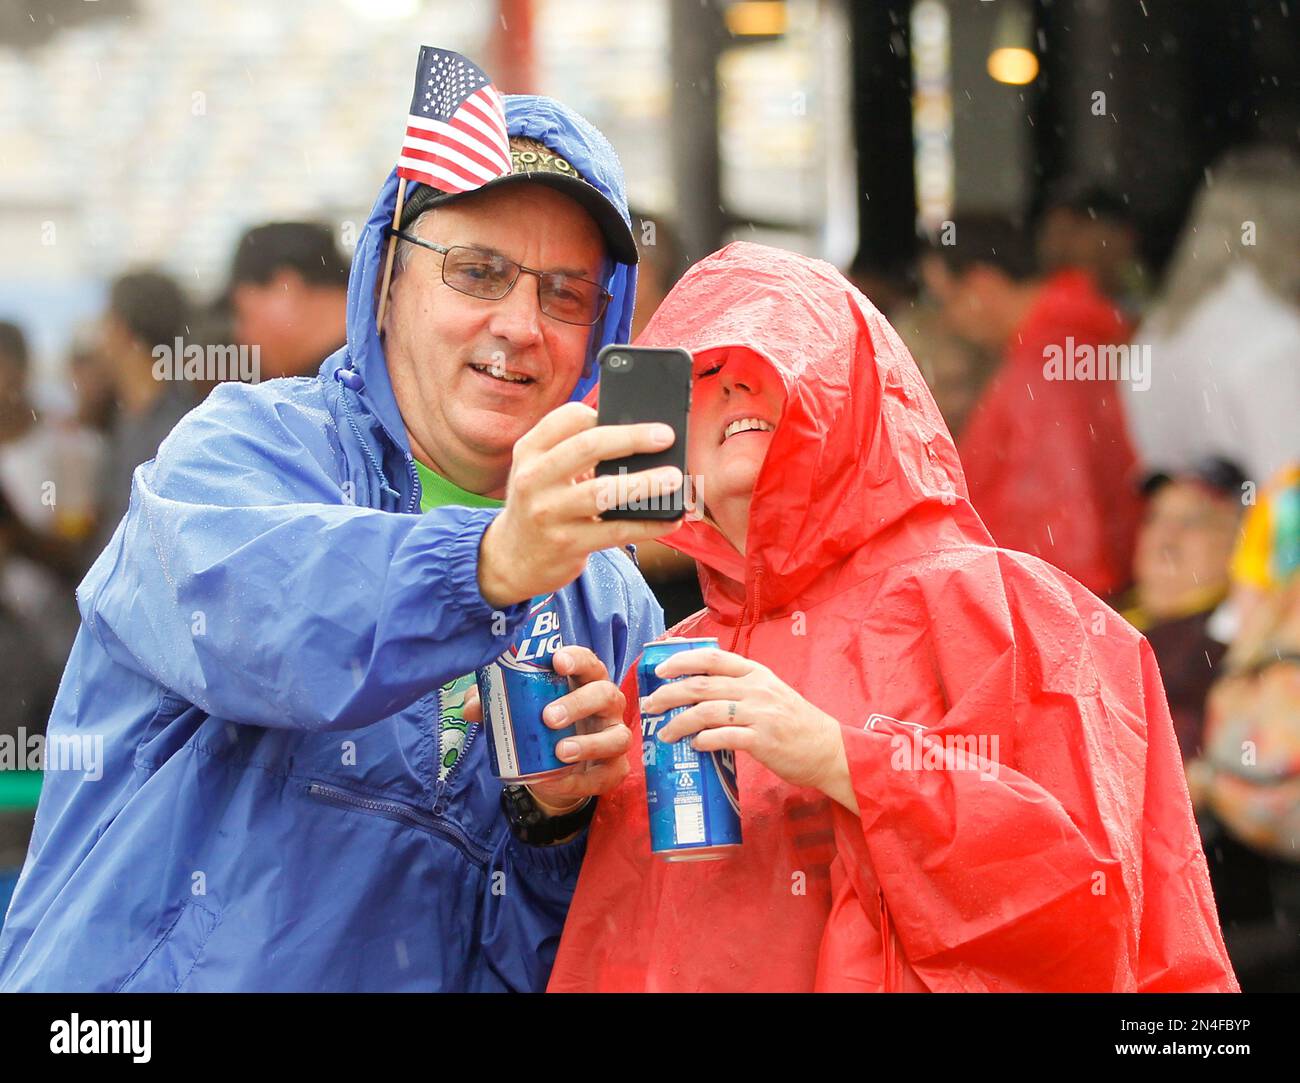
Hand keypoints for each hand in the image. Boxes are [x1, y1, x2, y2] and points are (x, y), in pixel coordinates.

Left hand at [463, 646, 631, 813]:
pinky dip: (581, 780)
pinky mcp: (614, 769)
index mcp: (585, 682)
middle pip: (606, 694)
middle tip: (548, 717)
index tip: (557, 661)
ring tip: (560, 751)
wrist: (556, 769)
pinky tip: (558, 781)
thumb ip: (493, 702)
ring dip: (589, 744)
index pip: (589, 662)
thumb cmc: (540, 724)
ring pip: (617, 737)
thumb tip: (470, 708)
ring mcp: (614, 737)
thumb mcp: (517, 710)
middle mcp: (607, 706)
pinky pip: (605, 775)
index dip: (577, 659)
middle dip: (579, 703)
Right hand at [477, 402, 683, 607]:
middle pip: (588, 447)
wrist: (511, 559)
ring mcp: (549, 513)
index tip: (633, 414)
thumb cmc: (538, 504)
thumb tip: (634, 436)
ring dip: (644, 483)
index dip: (603, 413)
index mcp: (529, 450)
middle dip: (632, 438)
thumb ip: (570, 450)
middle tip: (665, 436)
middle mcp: (534, 478)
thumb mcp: (538, 471)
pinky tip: (668, 519)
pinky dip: (647, 525)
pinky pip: (615, 531)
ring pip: (603, 492)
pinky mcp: (567, 543)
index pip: (567, 418)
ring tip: (673, 478)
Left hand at [643, 647, 848, 796]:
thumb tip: (698, 691)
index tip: (659, 670)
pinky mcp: (763, 740)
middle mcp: (756, 689)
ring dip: (678, 723)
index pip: (712, 658)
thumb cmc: (795, 723)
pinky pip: (723, 738)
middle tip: (648, 705)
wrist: (829, 749)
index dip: (681, 660)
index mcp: (756, 673)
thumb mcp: (770, 693)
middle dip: (668, 694)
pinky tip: (693, 745)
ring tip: (664, 733)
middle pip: (701, 685)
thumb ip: (740, 687)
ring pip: (706, 712)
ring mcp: (760, 714)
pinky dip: (703, 741)